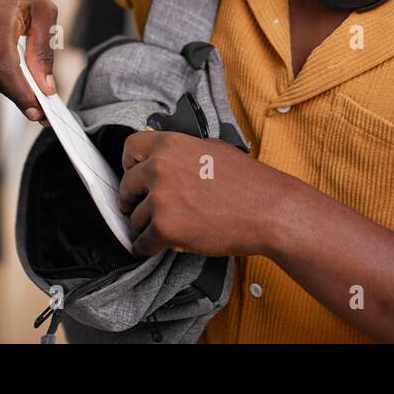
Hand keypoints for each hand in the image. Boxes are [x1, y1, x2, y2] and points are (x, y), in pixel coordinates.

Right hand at [0, 0, 57, 121]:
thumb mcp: (41, 7)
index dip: (21, 92)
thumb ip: (43, 48)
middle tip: (40, 104)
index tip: (39, 111)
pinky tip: (3, 67)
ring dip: (6, 86)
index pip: (5, 65)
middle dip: (19, 94)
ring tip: (25, 80)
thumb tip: (46, 87)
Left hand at [117, 129, 285, 257]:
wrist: (267, 210)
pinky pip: (142, 242)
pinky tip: (156, 247)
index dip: (129, 164)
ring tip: (164, 228)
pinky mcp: (165, 227)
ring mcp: (161, 198)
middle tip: (138, 207)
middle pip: (127, 185)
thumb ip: (183, 152)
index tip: (131, 174)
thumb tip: (167, 155)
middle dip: (131, 198)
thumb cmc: (248, 183)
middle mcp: (160, 168)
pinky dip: (147, 248)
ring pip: (135, 218)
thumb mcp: (212, 149)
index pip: (130, 148)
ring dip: (146, 225)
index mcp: (171, 145)